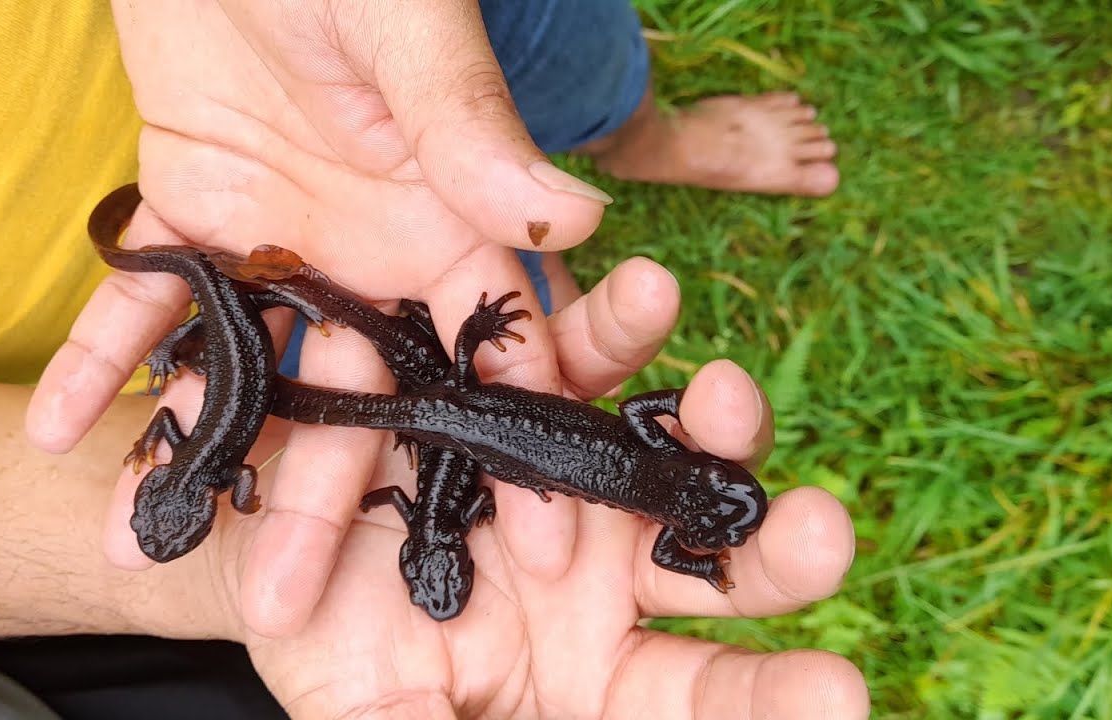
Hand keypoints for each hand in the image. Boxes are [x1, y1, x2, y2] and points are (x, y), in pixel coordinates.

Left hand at [27, 0, 615, 630]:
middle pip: (362, 395)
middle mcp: (375, 249)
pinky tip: (61, 433)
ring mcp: (281, 240)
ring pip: (254, 367)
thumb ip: (471, 125)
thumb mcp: (408, 32)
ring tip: (142, 541)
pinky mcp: (189, 213)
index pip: (503, 345)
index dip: (523, 445)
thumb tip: (576, 218)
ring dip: (201, 451)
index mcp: (454, 213)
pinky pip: (146, 301)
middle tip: (282, 601)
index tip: (537, 550)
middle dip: (325, 495)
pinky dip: (105, 359)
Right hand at [203, 258, 866, 717]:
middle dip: (772, 542)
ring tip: (726, 388)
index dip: (772, 694)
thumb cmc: (347, 671)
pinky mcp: (488, 394)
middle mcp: (600, 560)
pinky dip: (574, 330)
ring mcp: (552, 471)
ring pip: (645, 432)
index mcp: (601, 665)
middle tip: (818, 529)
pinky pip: (531, 356)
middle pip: (711, 550)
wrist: (273, 572)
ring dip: (700, 408)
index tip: (838, 690)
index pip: (707, 689)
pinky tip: (639, 292)